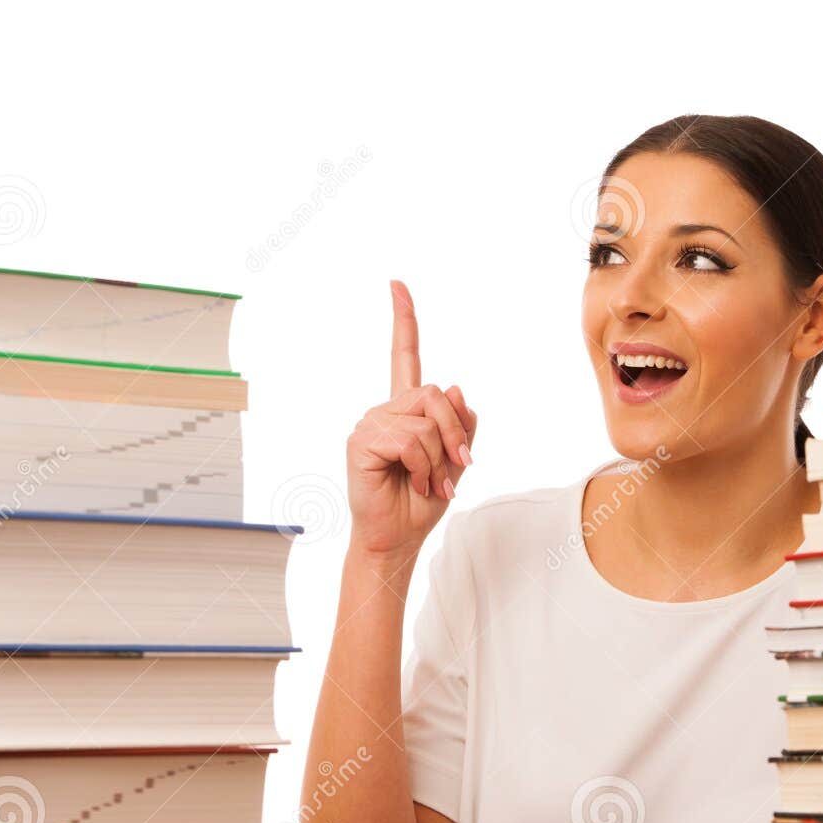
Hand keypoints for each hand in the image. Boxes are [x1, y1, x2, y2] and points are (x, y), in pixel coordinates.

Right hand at [346, 279, 476, 559]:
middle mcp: (385, 410)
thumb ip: (460, 421)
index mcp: (405, 409)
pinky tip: (415, 482)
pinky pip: (409, 439)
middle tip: (458, 466)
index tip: (396, 285)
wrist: (400, 537)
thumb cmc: (424, 501)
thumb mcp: (456, 458)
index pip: (404, 356)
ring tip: (429, 482)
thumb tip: (452, 389)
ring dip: (439, 457)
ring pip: (425, 420)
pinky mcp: (361, 441)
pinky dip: (424, 466)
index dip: (403, 320)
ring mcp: (370, 423)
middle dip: (454, 432)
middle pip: (433, 394)